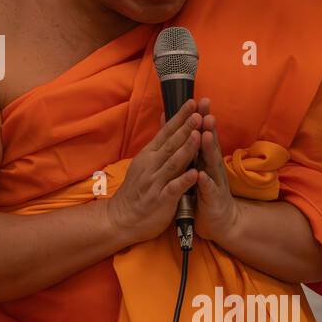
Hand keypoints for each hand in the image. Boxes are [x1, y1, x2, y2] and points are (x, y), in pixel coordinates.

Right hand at [105, 100, 200, 246]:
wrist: (122, 218)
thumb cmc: (138, 189)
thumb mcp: (144, 161)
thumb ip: (158, 141)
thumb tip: (165, 116)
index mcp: (149, 155)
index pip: (166, 132)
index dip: (180, 118)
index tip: (192, 102)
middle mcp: (151, 165)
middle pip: (171, 144)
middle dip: (185, 128)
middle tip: (198, 113)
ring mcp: (155, 182)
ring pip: (173, 163)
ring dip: (186, 149)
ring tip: (199, 135)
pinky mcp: (160, 200)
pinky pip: (173, 188)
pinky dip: (184, 180)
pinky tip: (195, 174)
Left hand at [194, 97, 241, 242]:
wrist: (220, 221)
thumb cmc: (205, 191)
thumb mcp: (197, 166)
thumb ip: (193, 148)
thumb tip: (186, 126)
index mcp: (206, 159)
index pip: (204, 135)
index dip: (201, 119)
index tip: (198, 101)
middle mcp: (213, 167)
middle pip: (210, 145)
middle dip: (208, 128)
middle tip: (206, 111)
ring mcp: (215, 182)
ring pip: (211, 164)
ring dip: (209, 150)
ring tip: (206, 135)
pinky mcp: (213, 199)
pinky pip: (208, 190)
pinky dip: (205, 182)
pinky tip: (200, 175)